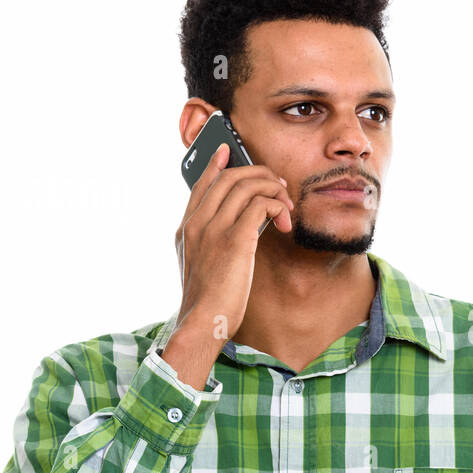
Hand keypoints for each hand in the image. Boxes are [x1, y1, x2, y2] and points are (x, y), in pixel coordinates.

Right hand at [173, 141, 294, 343]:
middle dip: (259, 174)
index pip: (200, 185)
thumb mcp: (202, 268)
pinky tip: (283, 221)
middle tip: (279, 186)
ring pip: (246, 185)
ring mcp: (214, 229)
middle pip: (228, 177)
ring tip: (286, 206)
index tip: (227, 151)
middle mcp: (197, 223)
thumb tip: (241, 231)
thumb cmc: (208, 303)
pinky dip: (276, 206)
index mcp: (186, 229)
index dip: (215, 165)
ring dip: (272, 189)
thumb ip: (213, 245)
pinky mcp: (235, 239)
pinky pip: (260, 204)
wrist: (203, 322)